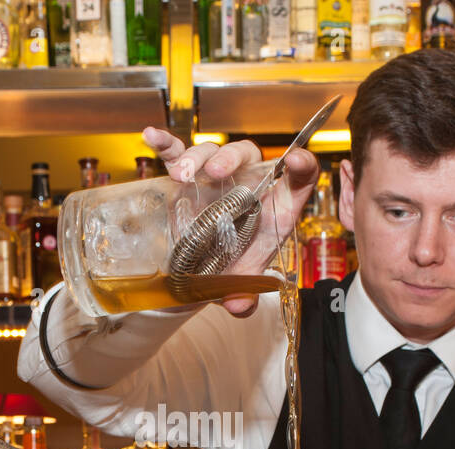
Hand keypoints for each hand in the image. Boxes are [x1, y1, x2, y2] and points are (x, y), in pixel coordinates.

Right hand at [141, 127, 319, 315]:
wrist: (204, 269)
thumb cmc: (232, 267)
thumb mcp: (242, 279)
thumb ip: (245, 293)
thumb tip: (238, 305)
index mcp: (273, 205)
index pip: (299, 177)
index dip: (302, 165)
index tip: (295, 161)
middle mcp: (247, 184)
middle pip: (248, 154)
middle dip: (233, 157)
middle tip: (218, 171)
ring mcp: (217, 177)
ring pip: (213, 151)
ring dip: (198, 155)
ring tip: (183, 174)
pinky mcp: (189, 177)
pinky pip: (178, 153)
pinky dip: (166, 144)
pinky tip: (152, 136)